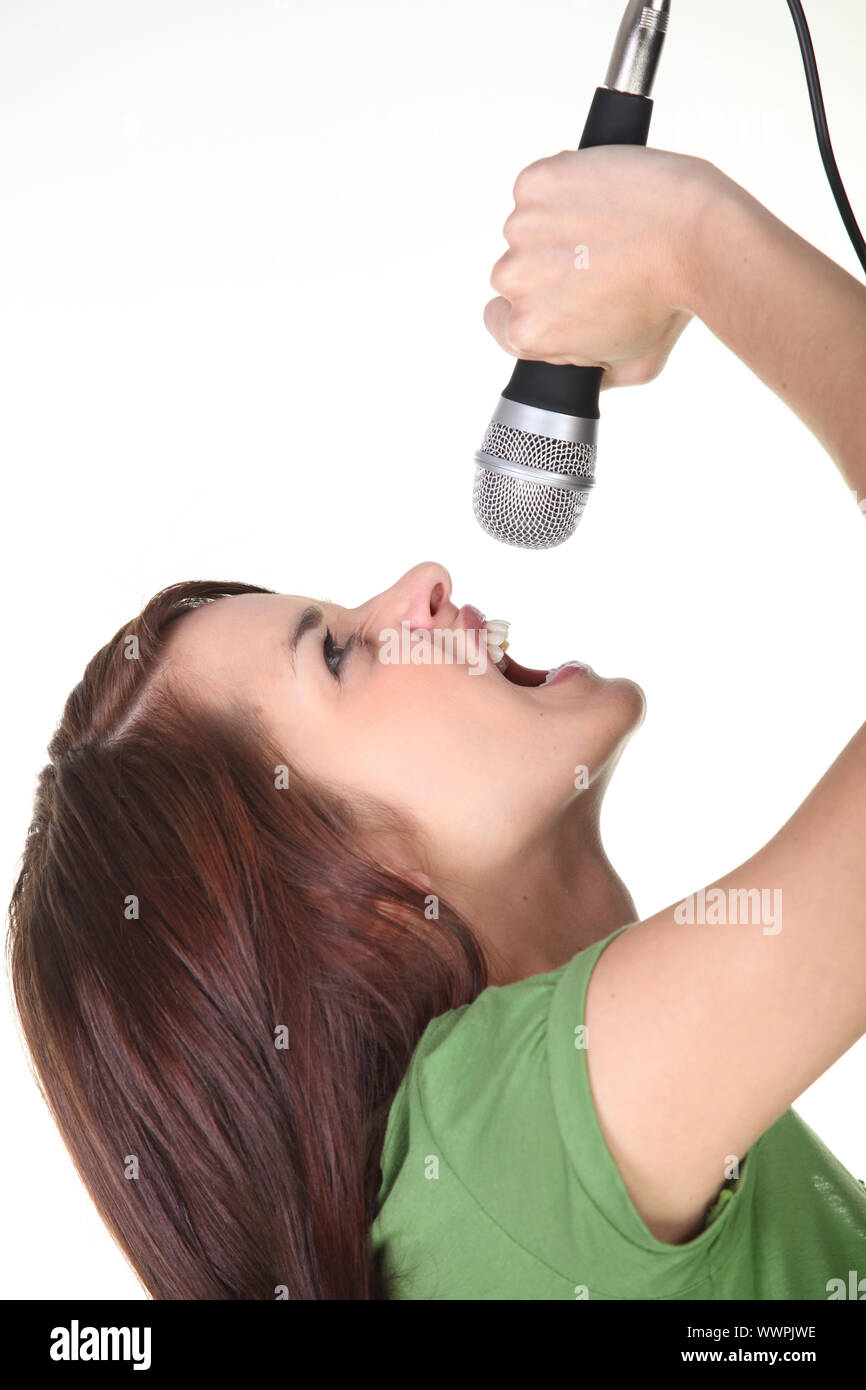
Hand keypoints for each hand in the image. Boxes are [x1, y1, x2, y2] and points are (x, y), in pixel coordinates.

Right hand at [484, 145, 715, 389]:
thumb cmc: (671, 303)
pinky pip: (537, 187)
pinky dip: (563, 188)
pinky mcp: (537, 183)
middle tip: (598, 262)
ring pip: (527, 229)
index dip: (537, 309)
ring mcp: (523, 227)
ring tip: (608, 229)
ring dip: (556, 227)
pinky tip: (602, 200)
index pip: (503, 322)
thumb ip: (596, 377)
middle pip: (513, 274)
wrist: (697, 237)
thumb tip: (583, 374)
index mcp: (529, 331)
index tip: (565, 295)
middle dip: (546, 268)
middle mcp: (515, 280)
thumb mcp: (636, 366)